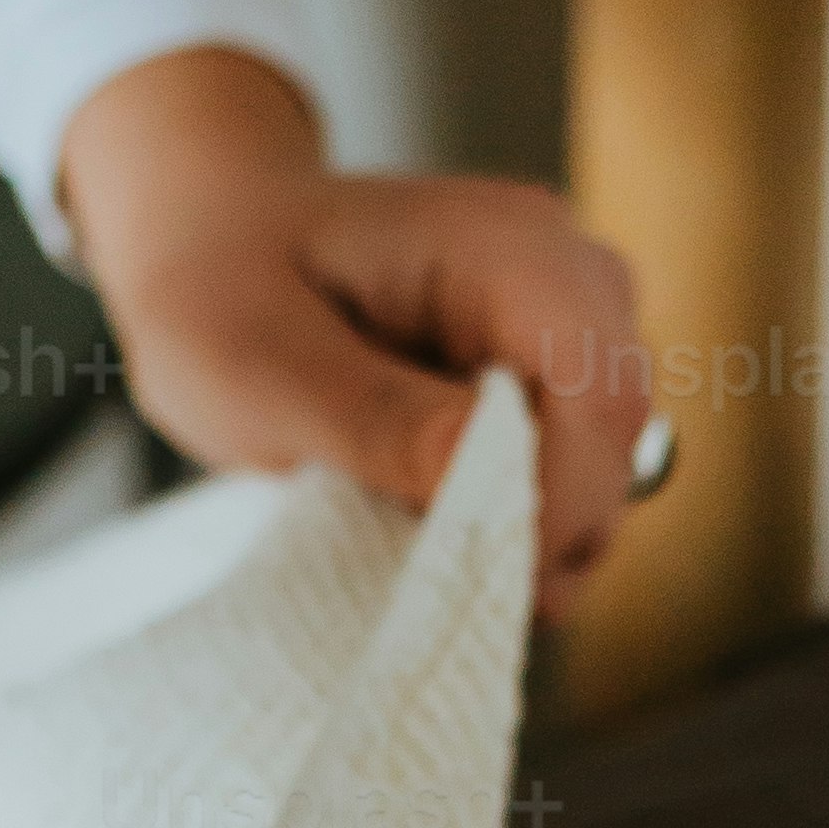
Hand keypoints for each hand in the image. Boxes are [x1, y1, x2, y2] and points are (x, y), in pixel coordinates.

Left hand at [60, 42, 652, 620]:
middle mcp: (558, 266)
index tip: (476, 572)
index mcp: (495, 244)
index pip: (596, 384)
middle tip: (448, 587)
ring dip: (543, 529)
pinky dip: (530, 514)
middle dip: (553, 525)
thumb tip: (481, 475)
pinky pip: (579, 460)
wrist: (210, 241)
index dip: (560, 497)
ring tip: (435, 555)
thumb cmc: (220, 292)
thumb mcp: (258, 367)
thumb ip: (370, 419)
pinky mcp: (552, 366)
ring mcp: (566, 315)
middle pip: (618, 427)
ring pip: (611, 454)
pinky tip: (450, 528)